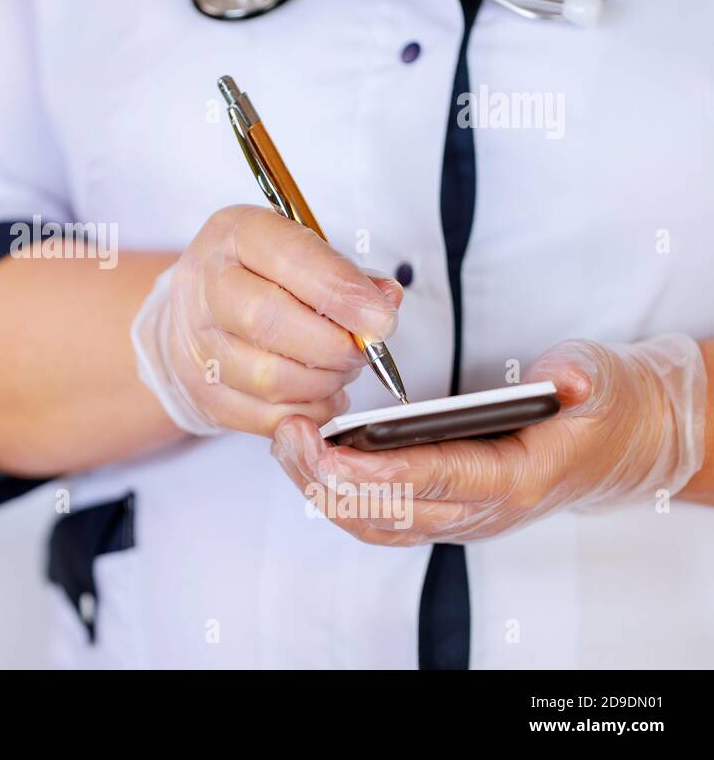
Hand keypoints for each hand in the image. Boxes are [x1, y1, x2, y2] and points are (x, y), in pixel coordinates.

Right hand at [131, 204, 401, 436]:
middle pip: (267, 321)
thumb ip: (346, 273)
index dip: (341, 291)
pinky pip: (263, 417)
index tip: (380, 319)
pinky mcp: (201, 391)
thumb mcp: (301, 252)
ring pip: (267, 378)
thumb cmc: (259, 277)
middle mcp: (205, 284)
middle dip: (333, 345)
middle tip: (362, 350)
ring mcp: (196, 342)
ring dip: (322, 383)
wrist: (196, 312)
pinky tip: (319, 396)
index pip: (289, 257)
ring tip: (339, 371)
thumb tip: (385, 300)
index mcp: (236, 234)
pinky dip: (306, 414)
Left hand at [270, 335, 706, 544]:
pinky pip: (377, 520)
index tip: (329, 450)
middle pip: (392, 510)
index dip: (379, 469)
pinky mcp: (440, 515)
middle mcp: (482, 511)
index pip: (437, 480)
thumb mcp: (600, 381)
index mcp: (517, 479)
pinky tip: (304, 461)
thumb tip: (566, 380)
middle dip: (331, 477)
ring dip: (323, 489)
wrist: (618, 448)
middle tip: (290, 434)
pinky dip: (335, 496)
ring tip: (286, 442)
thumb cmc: (599, 411)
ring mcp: (459, 519)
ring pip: (376, 522)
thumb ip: (579, 380)